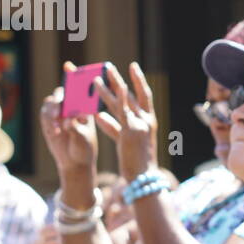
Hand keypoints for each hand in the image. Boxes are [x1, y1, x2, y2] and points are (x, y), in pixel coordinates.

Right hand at [39, 62, 97, 174]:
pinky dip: (48, 121)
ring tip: (57, 121)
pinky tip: (55, 131)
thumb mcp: (84, 137)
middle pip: (62, 92)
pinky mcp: (48, 122)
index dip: (72, 75)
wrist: (74, 162)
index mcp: (83, 106)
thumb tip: (69, 119)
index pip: (78, 87)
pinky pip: (44, 115)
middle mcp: (70, 107)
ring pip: (51, 103)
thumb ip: (76, 127)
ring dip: (53, 110)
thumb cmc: (85, 148)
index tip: (69, 66)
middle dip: (61, 96)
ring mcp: (58, 114)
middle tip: (62, 105)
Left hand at [94, 62, 159, 181]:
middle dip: (119, 79)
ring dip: (110, 87)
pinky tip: (106, 91)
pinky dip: (114, 102)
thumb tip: (98, 115)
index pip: (143, 96)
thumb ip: (112, 126)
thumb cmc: (135, 161)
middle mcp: (146, 119)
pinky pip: (121, 112)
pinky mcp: (131, 131)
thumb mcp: (124, 140)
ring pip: (123, 101)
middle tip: (108, 66)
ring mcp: (140, 124)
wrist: (143, 177)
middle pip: (131, 94)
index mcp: (148, 121)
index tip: (132, 67)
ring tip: (95, 77)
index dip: (138, 81)